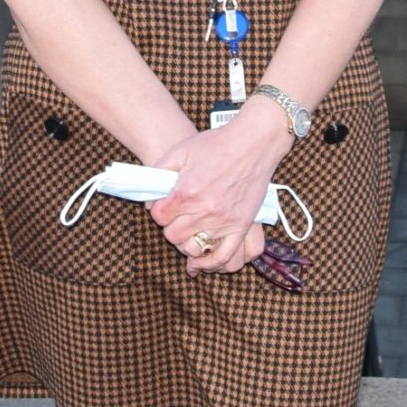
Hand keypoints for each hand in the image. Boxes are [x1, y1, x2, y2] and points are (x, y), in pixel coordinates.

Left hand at [149, 116, 291, 273]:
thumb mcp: (180, 151)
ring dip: (187, 243)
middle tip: (177, 217)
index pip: (159, 217)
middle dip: (171, 227)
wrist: (253, 142)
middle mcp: (204, 210)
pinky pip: (224, 255)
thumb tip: (153, 199)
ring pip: (194, 248)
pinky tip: (201, 264)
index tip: (164, 207)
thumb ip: (160, 173)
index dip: (158, 212)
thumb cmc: (217, 144)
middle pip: (174, 235)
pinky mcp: (241, 226)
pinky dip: (210, 264)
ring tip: (188, 234)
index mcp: (186, 192)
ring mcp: (223, 221)